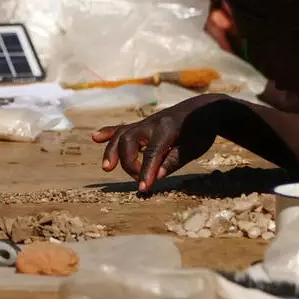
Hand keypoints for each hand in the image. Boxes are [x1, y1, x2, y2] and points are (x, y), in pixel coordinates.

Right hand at [92, 96, 219, 191]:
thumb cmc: (201, 131)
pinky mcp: (141, 125)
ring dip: (111, 151)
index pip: (151, 153)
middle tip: (138, 181)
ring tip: (106, 168)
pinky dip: (108, 133)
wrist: (203, 109)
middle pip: (129, 142)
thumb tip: (155, 177)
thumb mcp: (193, 148)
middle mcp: (151, 124)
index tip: (143, 188)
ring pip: (121, 135)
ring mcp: (144, 123)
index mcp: (166, 129)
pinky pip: (121, 128)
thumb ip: (172, 161)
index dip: (146, 172)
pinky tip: (95, 138)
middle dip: (128, 163)